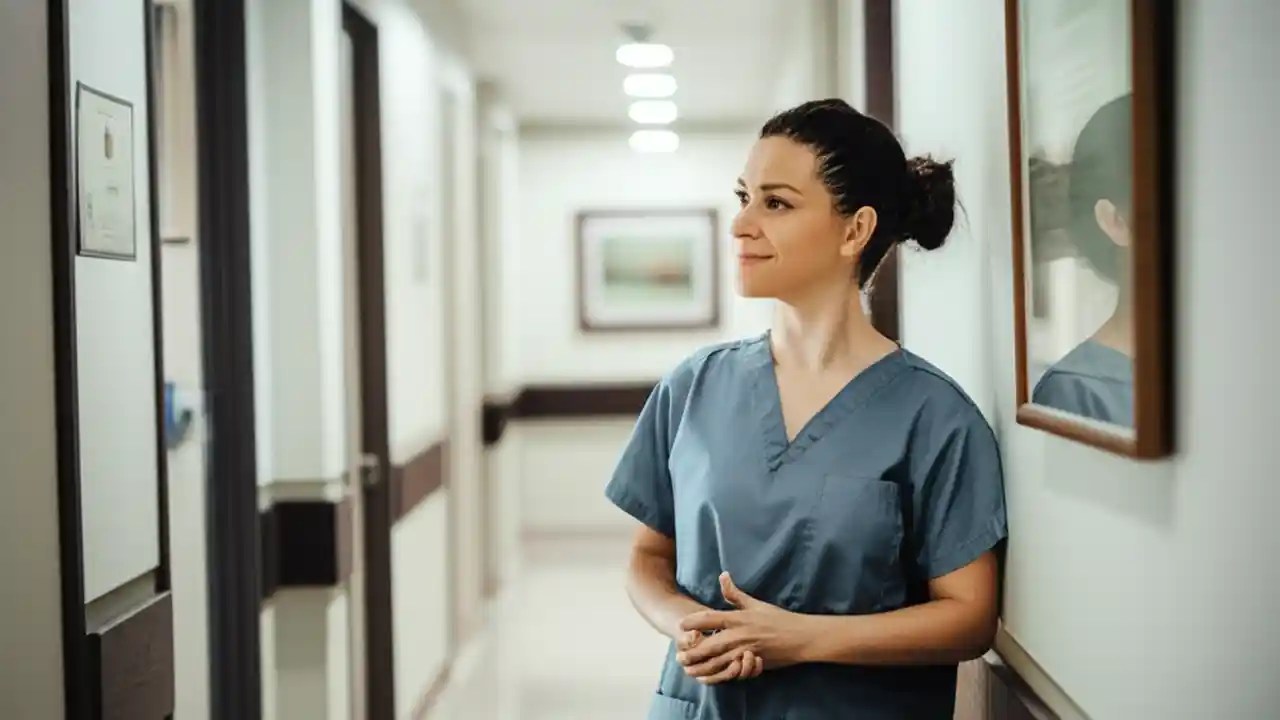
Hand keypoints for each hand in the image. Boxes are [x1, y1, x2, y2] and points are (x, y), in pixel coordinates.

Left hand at [675, 573, 808, 681]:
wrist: (801, 637)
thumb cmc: (779, 619)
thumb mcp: (756, 604)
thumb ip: (735, 593)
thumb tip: (723, 575)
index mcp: (739, 618)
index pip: (710, 619)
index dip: (693, 622)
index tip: (681, 625)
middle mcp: (740, 635)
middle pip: (710, 644)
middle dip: (693, 651)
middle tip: (679, 654)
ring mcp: (746, 651)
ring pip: (718, 661)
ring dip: (701, 666)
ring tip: (688, 668)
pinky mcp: (752, 664)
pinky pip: (731, 671)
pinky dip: (718, 675)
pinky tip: (708, 676)